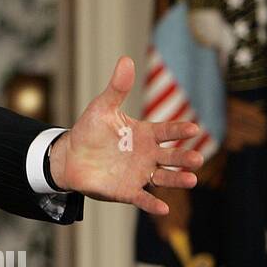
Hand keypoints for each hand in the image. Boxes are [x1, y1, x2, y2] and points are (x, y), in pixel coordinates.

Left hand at [48, 55, 202, 216]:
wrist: (69, 156)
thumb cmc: (89, 130)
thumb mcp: (102, 107)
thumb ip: (117, 87)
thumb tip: (126, 59)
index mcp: (145, 134)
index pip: (168, 131)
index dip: (180, 130)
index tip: (194, 128)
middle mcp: (148, 155)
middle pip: (171, 156)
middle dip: (184, 158)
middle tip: (197, 159)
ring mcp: (139, 173)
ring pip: (164, 178)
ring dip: (177, 179)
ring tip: (191, 179)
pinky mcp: (127, 190)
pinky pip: (143, 198)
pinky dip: (152, 204)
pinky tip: (163, 208)